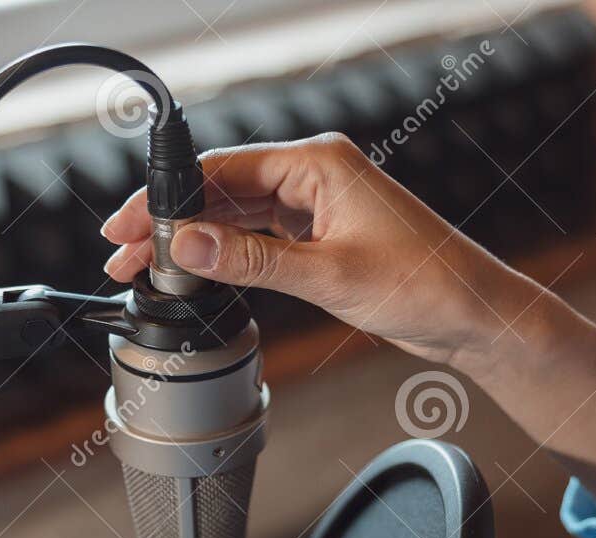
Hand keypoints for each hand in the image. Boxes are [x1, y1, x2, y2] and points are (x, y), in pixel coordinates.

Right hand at [101, 133, 542, 373]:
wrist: (472, 314)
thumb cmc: (423, 284)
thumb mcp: (328, 275)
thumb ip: (252, 261)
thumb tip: (185, 245)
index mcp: (318, 163)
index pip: (221, 170)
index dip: (166, 199)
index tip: (126, 225)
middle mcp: (314, 176)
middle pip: (221, 191)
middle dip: (170, 223)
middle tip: (123, 254)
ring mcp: (317, 206)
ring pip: (236, 218)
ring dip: (193, 242)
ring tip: (147, 269)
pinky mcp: (321, 237)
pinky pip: (259, 238)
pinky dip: (225, 256)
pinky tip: (196, 273)